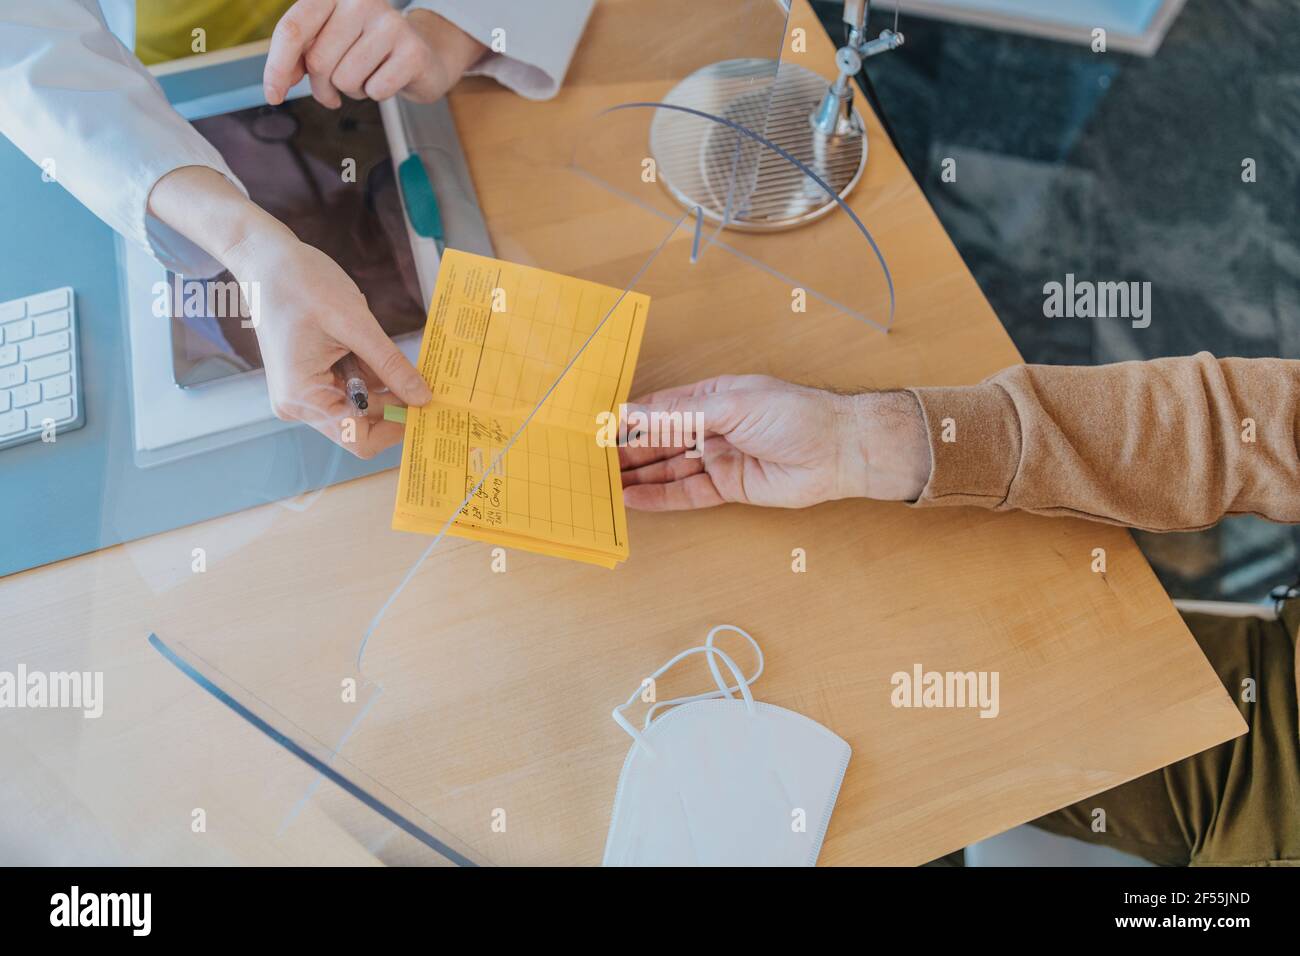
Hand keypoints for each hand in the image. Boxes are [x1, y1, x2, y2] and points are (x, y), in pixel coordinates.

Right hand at [225, 225, 432, 457]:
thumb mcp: (355, 323)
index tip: (428, 411)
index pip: (359, 439)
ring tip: (412, 365)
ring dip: (389, 388)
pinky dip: (376, 376)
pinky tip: (390, 359)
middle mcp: (300, 404)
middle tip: (435, 387)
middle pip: (363, 423)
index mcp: (302, 396)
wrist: (267, 260)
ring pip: (363, 405)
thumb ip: (390, 365)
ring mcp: (306, 392)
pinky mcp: (314, 379)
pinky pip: (354, 388)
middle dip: (398, 406)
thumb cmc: (301, 283)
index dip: (396, 429)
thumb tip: (423, 397)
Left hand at [264, 0, 486, 107]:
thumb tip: (277, 84)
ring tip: (368, 76)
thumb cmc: (369, 50)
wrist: (422, 52)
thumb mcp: (329, 43)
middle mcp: (360, 0)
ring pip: (346, 79)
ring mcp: (389, 23)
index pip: (293, 29)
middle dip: (323, 87)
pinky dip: (377, 94)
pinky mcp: (412, 51)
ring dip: (353, 90)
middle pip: (318, 62)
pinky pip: (375, 91)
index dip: (277, 66)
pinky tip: (387, 78)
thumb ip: (299, 56)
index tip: (273, 95)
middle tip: (334, 91)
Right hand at [619, 375, 930, 510]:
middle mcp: (710, 427)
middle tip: (591, 462)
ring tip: (603, 485)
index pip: (659, 408)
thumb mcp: (732, 404)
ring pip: (668, 469)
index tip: (596, 428)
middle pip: (659, 440)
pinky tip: (634, 499)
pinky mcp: (728, 487)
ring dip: (638, 476)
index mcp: (711, 397)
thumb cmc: (794, 415)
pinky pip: (686, 494)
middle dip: (627, 451)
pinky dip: (660, 497)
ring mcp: (717, 458)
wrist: (838, 451)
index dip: (629, 418)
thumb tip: (635, 414)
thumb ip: (681, 414)